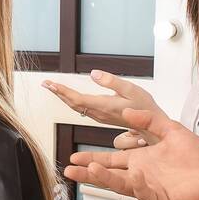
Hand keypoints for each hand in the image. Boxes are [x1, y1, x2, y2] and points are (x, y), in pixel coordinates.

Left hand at [43, 71, 164, 142]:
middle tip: (46, 83)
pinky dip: (72, 101)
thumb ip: (111, 81)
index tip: (51, 84)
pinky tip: (68, 96)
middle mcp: (99, 113)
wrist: (152, 125)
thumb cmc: (144, 107)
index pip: (77, 99)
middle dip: (58, 93)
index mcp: (104, 106)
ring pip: (76, 107)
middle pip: (73, 104)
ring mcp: (99, 116)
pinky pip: (82, 109)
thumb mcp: (131, 90)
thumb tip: (93, 74)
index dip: (62, 92)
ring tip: (53, 87)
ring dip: (63, 97)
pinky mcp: (102, 116)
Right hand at [64, 107, 198, 199]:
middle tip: (69, 170)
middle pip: (109, 175)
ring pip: (122, 185)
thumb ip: (148, 120)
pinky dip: (138, 185)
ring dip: (106, 179)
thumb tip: (127, 111)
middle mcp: (139, 175)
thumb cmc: (195, 153)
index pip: (109, 161)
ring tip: (91, 171)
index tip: (74, 158)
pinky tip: (132, 175)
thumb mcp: (169, 129)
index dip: (92, 160)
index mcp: (138, 160)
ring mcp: (148, 189)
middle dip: (89, 173)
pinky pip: (145, 193)